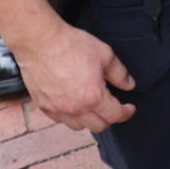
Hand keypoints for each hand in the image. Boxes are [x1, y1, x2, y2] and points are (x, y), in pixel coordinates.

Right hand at [14, 20, 140, 130]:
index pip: (116, 115)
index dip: (127, 113)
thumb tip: (129, 84)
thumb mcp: (105, 54)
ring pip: (78, 126)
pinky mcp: (43, 106)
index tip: (129, 108)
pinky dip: (70, 116)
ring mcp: (57, 109)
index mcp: (93, 97)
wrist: (40, 41)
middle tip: (113, 108)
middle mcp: (75, 109)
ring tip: (93, 108)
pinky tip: (73, 105)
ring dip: (89, 120)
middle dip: (110, 118)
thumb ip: (119, 73)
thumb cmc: (69, 45)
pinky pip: (60, 120)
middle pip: (99, 126)